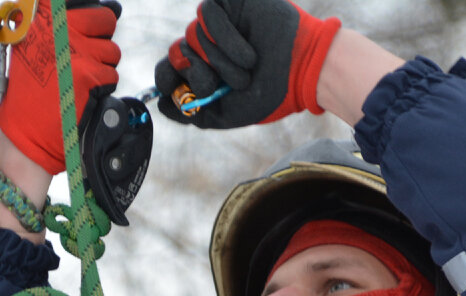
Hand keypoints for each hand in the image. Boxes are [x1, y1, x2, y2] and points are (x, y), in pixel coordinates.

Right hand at [0, 0, 121, 173]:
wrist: (25, 135)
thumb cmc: (29, 96)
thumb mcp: (33, 49)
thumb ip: (61, 28)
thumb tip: (111, 9)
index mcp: (43, 17)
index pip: (87, 4)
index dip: (90, 20)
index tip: (81, 33)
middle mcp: (59, 28)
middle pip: (105, 20)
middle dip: (101, 40)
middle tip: (85, 59)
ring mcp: (76, 50)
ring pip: (112, 51)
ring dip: (102, 67)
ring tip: (78, 82)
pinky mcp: (89, 74)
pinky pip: (111, 75)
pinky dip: (102, 88)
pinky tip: (82, 96)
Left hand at [153, 0, 340, 128]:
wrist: (304, 72)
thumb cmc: (271, 93)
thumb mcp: (228, 114)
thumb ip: (192, 113)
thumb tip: (161, 105)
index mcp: (204, 68)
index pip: (167, 68)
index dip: (165, 79)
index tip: (176, 89)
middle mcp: (207, 44)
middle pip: (176, 53)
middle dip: (197, 75)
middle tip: (218, 85)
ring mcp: (217, 22)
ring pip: (193, 36)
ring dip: (221, 62)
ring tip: (248, 69)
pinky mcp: (227, 2)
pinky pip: (208, 16)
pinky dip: (227, 41)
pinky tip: (249, 54)